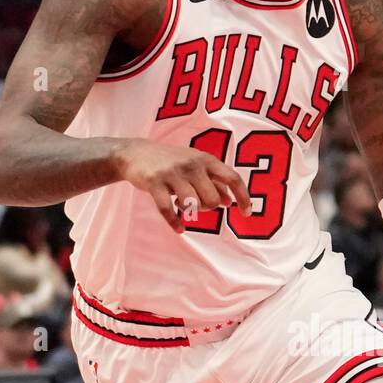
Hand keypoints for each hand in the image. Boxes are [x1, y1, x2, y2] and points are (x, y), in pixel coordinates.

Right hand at [113, 139, 251, 233]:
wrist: (135, 153)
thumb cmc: (171, 162)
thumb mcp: (195, 166)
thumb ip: (214, 182)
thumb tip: (230, 201)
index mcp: (205, 159)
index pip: (232, 178)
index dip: (243, 197)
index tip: (247, 214)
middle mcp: (192, 164)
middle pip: (213, 199)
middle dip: (208, 207)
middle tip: (197, 204)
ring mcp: (173, 173)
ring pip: (193, 205)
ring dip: (190, 211)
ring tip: (182, 205)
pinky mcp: (155, 182)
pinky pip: (168, 209)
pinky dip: (175, 222)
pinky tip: (179, 229)